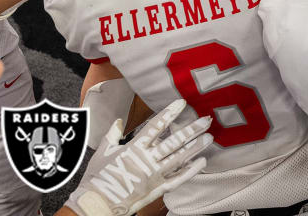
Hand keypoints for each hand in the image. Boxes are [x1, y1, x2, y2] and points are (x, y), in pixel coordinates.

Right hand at [64, 99, 211, 215]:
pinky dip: (190, 170)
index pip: (155, 126)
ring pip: (179, 158)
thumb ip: (112, 135)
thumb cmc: (98, 177)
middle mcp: (147, 159)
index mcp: (134, 148)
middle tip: (206, 120)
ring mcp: (154, 174)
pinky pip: (178, 179)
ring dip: (195, 147)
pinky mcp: (157, 188)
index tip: (182, 103)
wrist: (98, 203)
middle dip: (191, 130)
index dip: (169, 113)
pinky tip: (202, 162)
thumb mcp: (103, 152)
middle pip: (173, 141)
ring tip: (209, 137)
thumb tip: (117, 121)